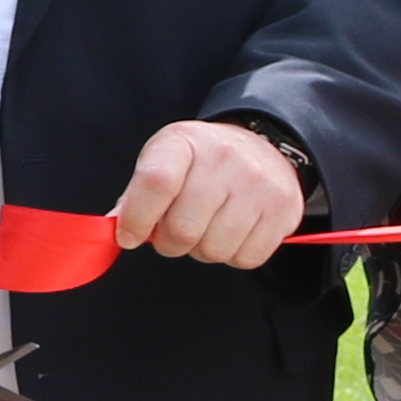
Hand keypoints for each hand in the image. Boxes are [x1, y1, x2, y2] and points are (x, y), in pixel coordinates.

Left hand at [107, 118, 308, 271]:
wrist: (262, 145)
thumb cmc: (201, 160)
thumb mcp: (164, 159)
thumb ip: (138, 194)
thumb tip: (117, 229)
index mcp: (185, 142)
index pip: (156, 183)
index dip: (137, 219)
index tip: (129, 236)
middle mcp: (225, 159)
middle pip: (183, 229)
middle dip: (170, 243)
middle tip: (173, 234)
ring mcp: (259, 185)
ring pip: (214, 250)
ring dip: (202, 250)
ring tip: (206, 228)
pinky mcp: (284, 210)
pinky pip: (246, 258)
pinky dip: (233, 255)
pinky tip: (232, 233)